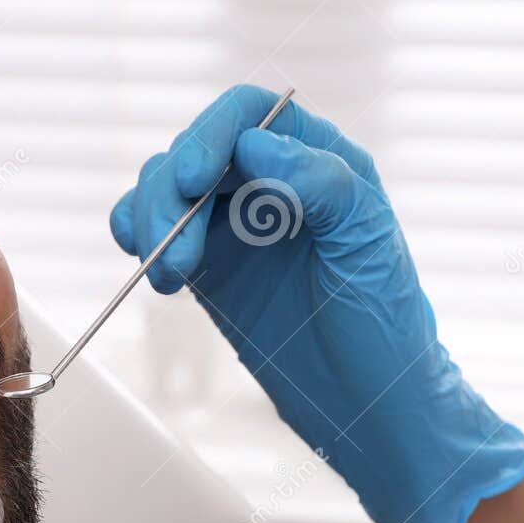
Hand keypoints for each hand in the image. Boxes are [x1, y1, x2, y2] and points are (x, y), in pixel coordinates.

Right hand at [110, 84, 523, 522]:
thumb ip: (322, 185)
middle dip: (171, 194)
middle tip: (174, 256)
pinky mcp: (209, 265)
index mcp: (319, 162)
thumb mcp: (368, 248)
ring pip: (166, 188)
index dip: (211, 135)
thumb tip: (257, 147)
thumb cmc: (386, 328)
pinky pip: (157, 231)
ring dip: (151, 221)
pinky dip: (137, 238)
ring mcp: (235, 224)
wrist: (368, 407)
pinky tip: (150, 266)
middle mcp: (272, 182)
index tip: (195, 179)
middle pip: (196, 151)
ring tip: (169, 277)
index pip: (247, 116)